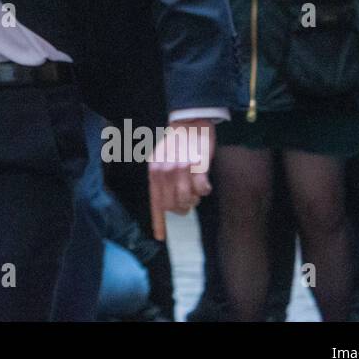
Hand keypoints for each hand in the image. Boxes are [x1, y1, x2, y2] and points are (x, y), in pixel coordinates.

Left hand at [149, 119, 213, 241]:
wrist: (190, 121)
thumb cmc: (177, 142)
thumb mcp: (161, 159)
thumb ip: (161, 180)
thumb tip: (167, 205)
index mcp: (154, 171)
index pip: (155, 202)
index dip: (158, 221)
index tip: (160, 237)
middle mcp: (165, 171)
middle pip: (174, 206)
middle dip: (183, 207)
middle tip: (189, 196)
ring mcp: (181, 169)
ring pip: (189, 199)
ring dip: (195, 197)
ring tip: (195, 186)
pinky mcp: (198, 166)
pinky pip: (203, 189)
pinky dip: (205, 188)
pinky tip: (204, 180)